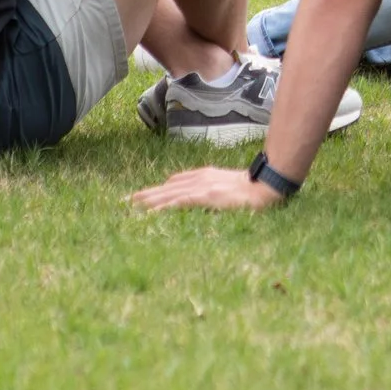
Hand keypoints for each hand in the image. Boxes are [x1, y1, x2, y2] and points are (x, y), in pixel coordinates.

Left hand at [127, 165, 282, 213]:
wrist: (267, 186)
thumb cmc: (252, 188)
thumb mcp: (228, 184)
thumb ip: (210, 185)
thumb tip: (193, 190)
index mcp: (205, 176)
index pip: (174, 182)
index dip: (157, 190)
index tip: (141, 197)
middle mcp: (199, 178)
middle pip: (166, 187)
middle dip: (145, 195)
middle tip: (124, 202)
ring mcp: (202, 187)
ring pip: (168, 194)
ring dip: (148, 201)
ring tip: (130, 208)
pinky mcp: (205, 196)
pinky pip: (179, 203)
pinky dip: (163, 208)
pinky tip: (151, 213)